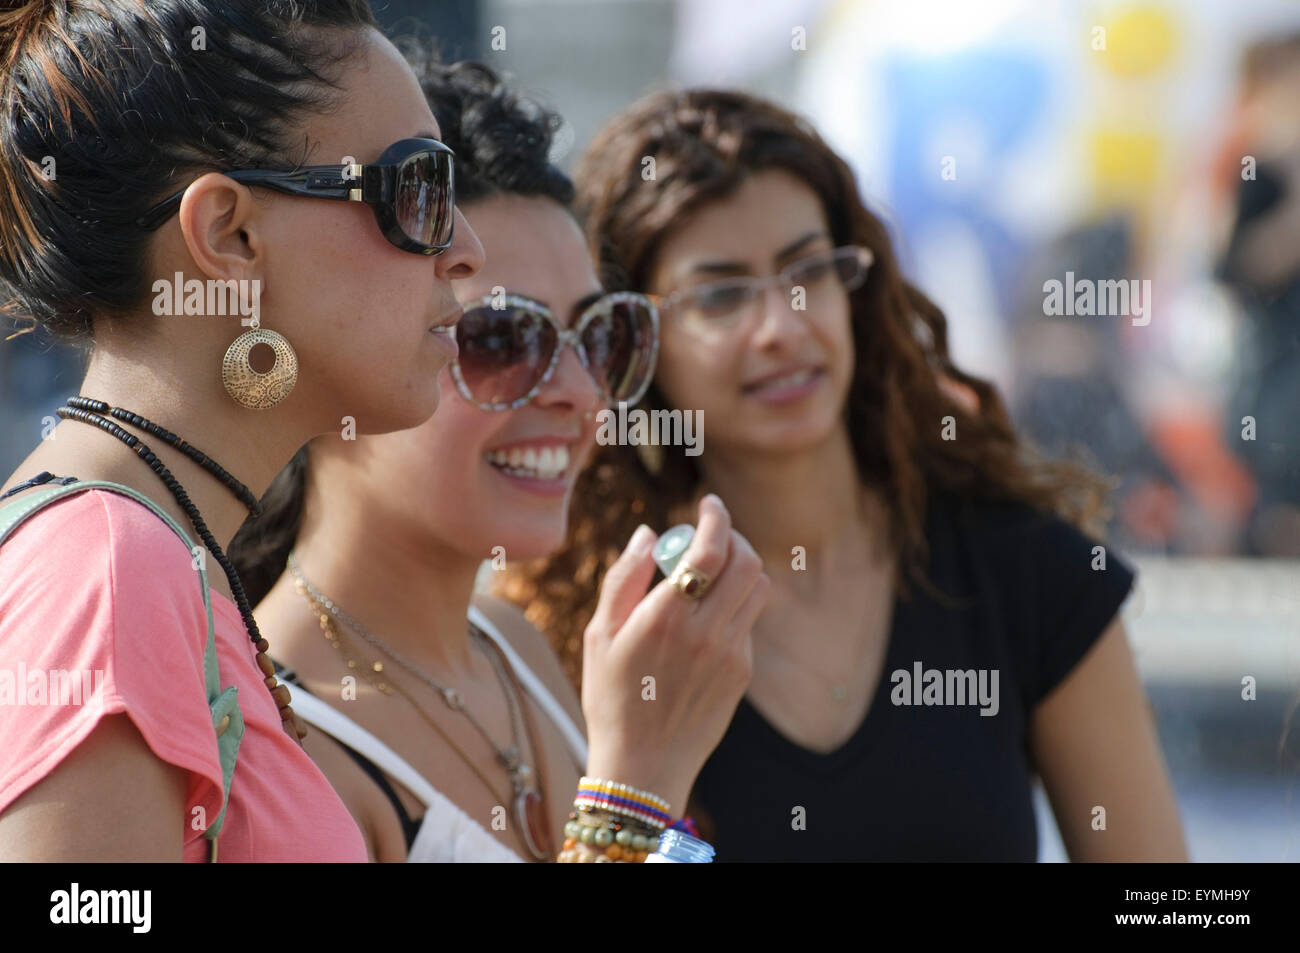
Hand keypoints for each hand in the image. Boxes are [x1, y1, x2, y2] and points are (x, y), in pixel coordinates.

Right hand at [581, 493, 768, 814]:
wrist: (643, 766)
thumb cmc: (611, 697)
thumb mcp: (600, 635)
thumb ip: (624, 577)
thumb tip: (650, 533)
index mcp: (664, 618)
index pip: (710, 549)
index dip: (715, 516)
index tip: (707, 503)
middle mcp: (705, 632)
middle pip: (746, 562)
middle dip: (732, 536)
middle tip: (711, 534)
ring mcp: (730, 653)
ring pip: (757, 588)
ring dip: (739, 567)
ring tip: (711, 570)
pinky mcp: (742, 671)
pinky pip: (749, 620)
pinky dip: (734, 603)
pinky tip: (706, 616)